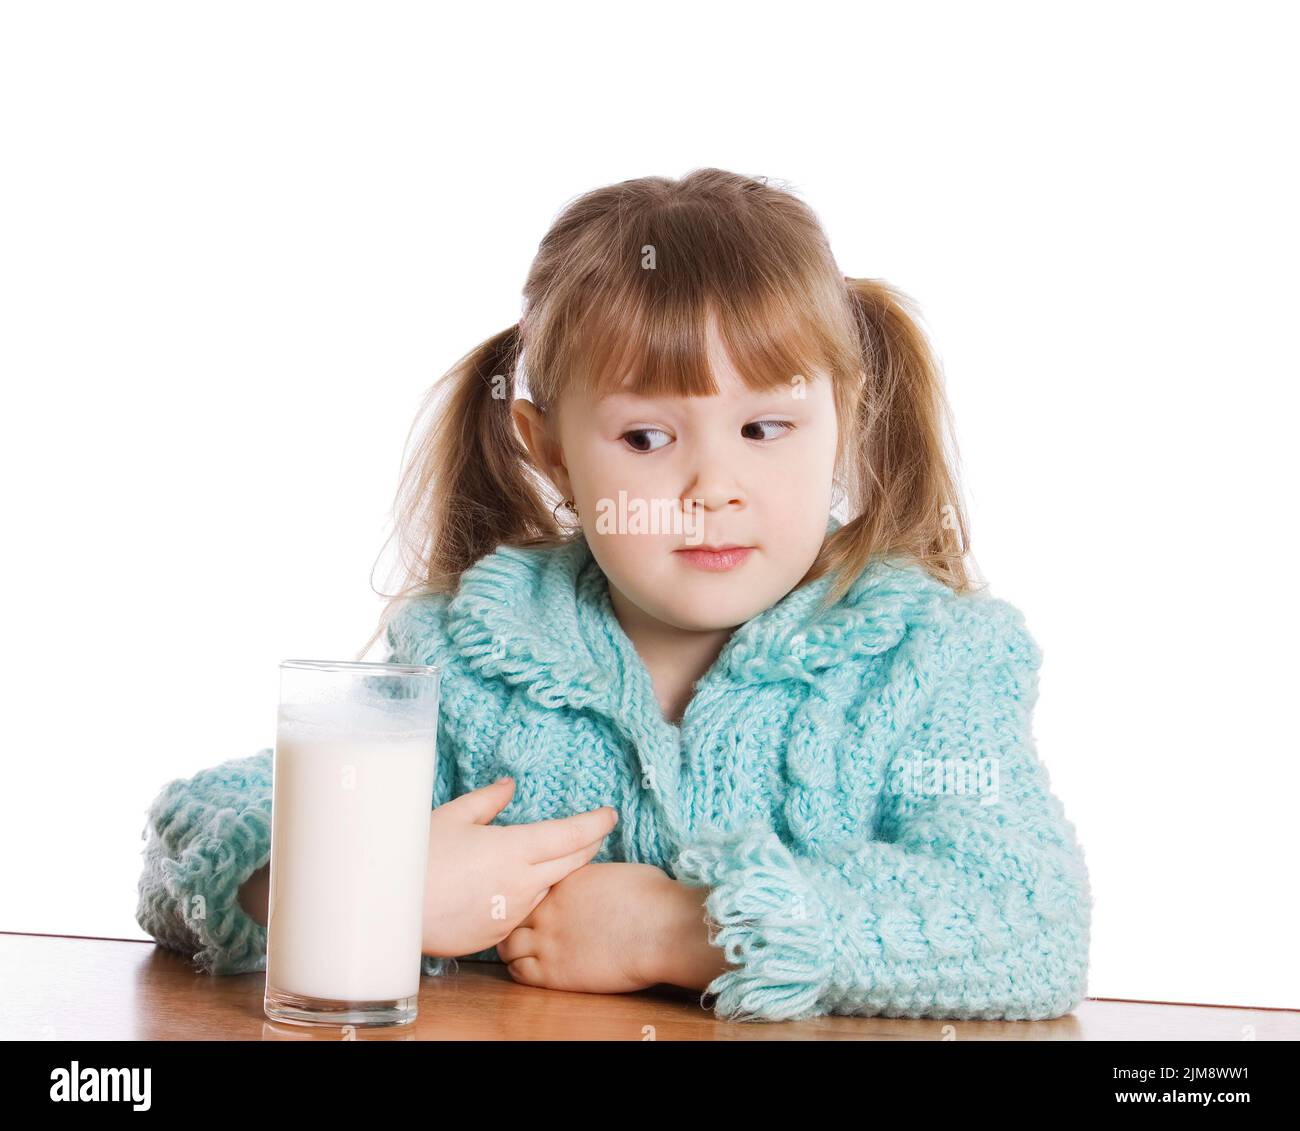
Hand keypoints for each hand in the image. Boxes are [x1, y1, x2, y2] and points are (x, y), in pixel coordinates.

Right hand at [421, 778, 617, 959]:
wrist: (386, 913)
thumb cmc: (416, 856)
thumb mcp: (452, 817)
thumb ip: (488, 801)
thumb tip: (511, 785)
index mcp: (515, 850)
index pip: (572, 835)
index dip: (596, 823)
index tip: (611, 814)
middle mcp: (523, 884)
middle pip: (573, 863)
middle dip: (589, 844)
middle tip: (595, 831)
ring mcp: (512, 914)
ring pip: (549, 887)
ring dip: (557, 870)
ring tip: (554, 855)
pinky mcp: (497, 936)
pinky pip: (524, 910)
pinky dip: (528, 893)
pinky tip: (513, 885)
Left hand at [495, 861, 680, 994]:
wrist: (660, 929)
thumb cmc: (651, 897)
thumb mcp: (613, 873)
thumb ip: (592, 878)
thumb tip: (597, 886)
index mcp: (562, 879)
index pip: (528, 885)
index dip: (530, 896)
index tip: (536, 904)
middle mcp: (547, 907)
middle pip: (510, 914)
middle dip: (514, 920)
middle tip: (526, 928)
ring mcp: (547, 940)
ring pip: (507, 945)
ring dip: (513, 947)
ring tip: (526, 951)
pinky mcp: (552, 972)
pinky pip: (518, 972)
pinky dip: (520, 970)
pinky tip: (533, 969)